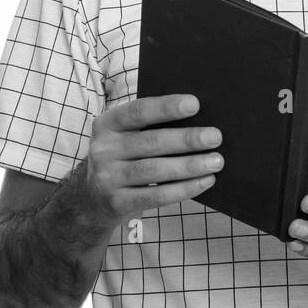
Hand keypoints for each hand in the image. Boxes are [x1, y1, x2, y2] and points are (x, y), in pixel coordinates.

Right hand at [78, 94, 224, 227]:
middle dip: (186, 139)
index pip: (138, 111)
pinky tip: (205, 181)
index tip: (195, 104)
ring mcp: (108, 178)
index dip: (166, 107)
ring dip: (190, 165)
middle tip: (215, 136)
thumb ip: (149, 127)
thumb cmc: (121, 159)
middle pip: (151, 142)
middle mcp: (103, 150)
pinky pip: (157, 195)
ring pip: (155, 170)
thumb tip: (196, 120)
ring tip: (216, 161)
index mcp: (106, 125)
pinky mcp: (118, 203)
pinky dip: (185, 188)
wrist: (90, 199)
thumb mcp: (123, 138)